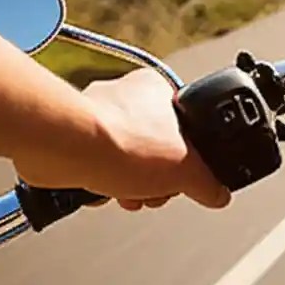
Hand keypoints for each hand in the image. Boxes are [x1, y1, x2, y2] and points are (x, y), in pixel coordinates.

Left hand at [14, 69, 230, 210]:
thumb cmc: (121, 142)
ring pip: (122, 160)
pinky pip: (93, 165)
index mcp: (158, 90)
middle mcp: (125, 96)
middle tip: (152, 191)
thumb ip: (208, 183)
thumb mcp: (186, 170)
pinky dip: (97, 182)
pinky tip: (99, 189)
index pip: (184, 130)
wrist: (67, 148)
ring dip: (125, 185)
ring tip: (123, 192)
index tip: (182, 179)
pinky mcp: (69, 134)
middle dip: (153, 180)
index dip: (186, 162)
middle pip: (153, 150)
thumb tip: (218, 194)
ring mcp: (94, 114)